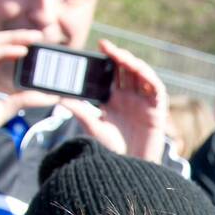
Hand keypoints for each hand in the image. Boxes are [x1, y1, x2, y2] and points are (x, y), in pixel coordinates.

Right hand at [0, 28, 52, 142]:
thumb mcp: (4, 110)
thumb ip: (23, 101)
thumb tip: (50, 97)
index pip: (2, 54)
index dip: (18, 47)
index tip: (38, 47)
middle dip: (18, 37)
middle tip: (40, 36)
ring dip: (14, 38)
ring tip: (34, 38)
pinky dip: (6, 50)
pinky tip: (22, 50)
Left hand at [61, 39, 168, 162]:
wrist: (129, 168)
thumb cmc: (111, 151)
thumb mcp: (92, 126)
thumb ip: (78, 109)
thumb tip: (57, 95)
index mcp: (113, 101)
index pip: (110, 75)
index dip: (105, 60)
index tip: (95, 48)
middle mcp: (129, 100)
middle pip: (126, 71)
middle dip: (117, 56)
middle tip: (105, 45)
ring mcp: (143, 104)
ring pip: (141, 76)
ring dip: (132, 62)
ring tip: (120, 54)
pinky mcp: (157, 111)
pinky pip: (156, 89)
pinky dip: (149, 77)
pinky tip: (139, 69)